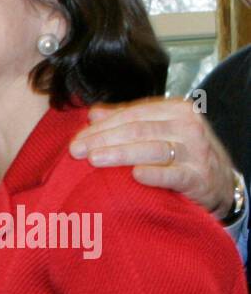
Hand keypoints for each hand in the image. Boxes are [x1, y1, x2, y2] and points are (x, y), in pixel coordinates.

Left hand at [69, 97, 237, 218]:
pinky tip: (135, 175)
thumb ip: (128, 121)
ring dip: (121, 153)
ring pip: (153, 148)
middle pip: (137, 130)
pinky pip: (174, 174)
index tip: (76, 141)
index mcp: (174, 110)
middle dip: (103, 140)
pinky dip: (155, 174)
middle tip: (76, 151)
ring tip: (93, 159)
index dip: (101, 127)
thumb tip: (93, 114)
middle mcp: (186, 126)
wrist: (218, 183)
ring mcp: (194, 151)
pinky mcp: (198, 176)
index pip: (131, 115)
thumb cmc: (181, 156)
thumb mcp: (158, 132)